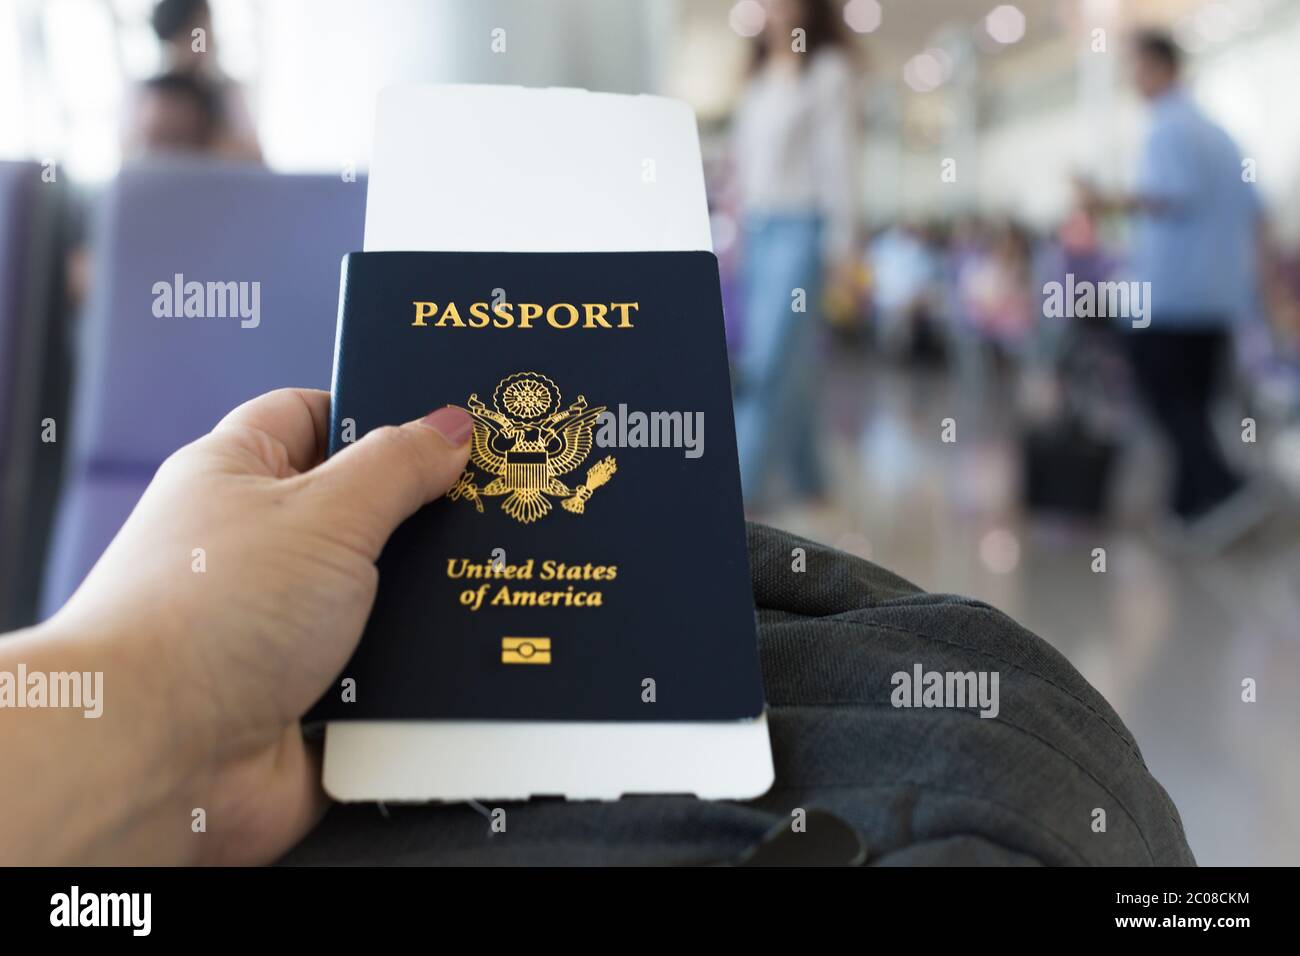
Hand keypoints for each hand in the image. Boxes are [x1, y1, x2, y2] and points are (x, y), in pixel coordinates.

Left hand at [1, 389, 470, 863]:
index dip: (377, 413)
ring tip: (476, 592)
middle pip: (357, 511)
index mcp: (236, 475)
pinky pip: (380, 677)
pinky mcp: (302, 698)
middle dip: (416, 520)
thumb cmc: (204, 619)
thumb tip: (450, 429)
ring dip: (417, 609)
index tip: (445, 426)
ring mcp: (276, 627)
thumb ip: (397, 465)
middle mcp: (252, 548)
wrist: (150, 759)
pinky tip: (451, 669)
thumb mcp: (325, 513)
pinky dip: (411, 679)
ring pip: (376, 600)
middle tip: (484, 513)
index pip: (312, 415)